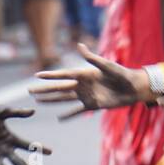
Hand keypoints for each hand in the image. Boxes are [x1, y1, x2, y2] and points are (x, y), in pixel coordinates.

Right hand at [31, 43, 151, 117]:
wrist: (134, 88)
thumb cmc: (121, 73)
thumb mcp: (106, 65)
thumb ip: (92, 58)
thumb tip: (79, 45)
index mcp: (84, 74)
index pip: (63, 75)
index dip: (50, 76)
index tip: (36, 75)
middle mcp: (82, 85)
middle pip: (60, 88)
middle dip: (45, 89)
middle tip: (30, 91)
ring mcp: (86, 95)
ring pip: (64, 99)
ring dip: (51, 100)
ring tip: (38, 101)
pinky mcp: (93, 105)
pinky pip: (78, 111)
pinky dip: (69, 115)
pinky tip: (59, 119)